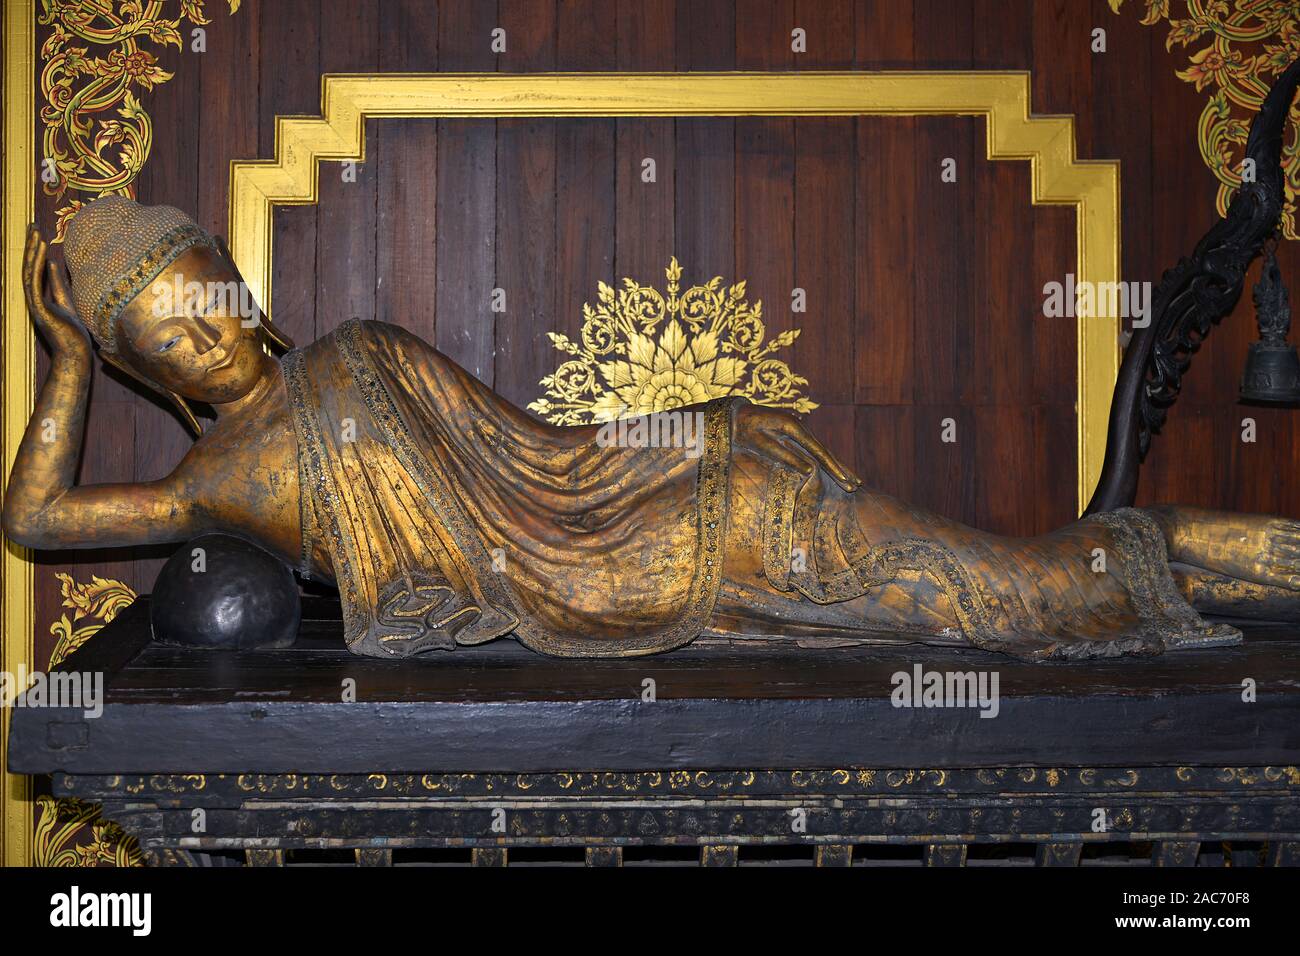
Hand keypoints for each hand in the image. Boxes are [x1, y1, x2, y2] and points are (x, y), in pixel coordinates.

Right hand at [23, 225, 89, 359]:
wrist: (75, 355)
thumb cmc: (73, 333)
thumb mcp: (67, 301)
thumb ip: (59, 283)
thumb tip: (56, 263)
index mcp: (41, 297)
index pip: (36, 269)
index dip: (36, 250)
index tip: (37, 231)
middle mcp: (35, 298)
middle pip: (30, 267)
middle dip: (31, 245)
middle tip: (32, 224)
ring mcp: (36, 303)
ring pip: (30, 272)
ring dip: (32, 251)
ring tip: (35, 232)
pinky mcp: (40, 309)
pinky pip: (35, 282)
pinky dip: (37, 265)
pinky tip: (43, 250)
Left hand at [733, 402, 860, 491]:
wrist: (736, 415)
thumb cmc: (744, 430)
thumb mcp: (761, 445)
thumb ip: (786, 457)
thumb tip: (810, 470)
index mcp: (793, 427)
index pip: (818, 451)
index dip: (833, 467)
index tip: (845, 480)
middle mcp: (801, 425)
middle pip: (825, 450)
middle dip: (841, 469)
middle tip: (856, 485)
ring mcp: (799, 428)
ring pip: (822, 450)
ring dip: (837, 465)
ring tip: (853, 479)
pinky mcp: (796, 432)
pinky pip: (814, 449)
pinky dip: (826, 460)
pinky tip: (835, 469)